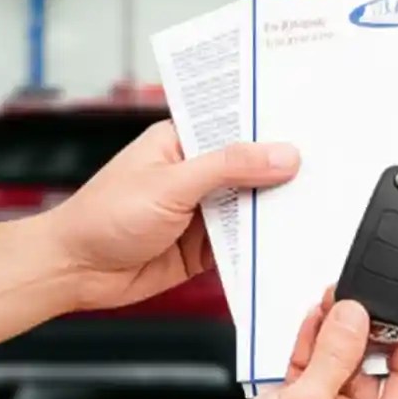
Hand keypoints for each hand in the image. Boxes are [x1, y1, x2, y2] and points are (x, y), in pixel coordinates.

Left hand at [45, 120, 299, 310]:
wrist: (73, 272)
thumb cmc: (101, 218)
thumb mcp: (170, 184)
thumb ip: (228, 168)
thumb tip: (281, 155)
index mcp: (182, 141)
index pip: (236, 126)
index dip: (271, 127)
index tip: (310, 127)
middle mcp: (195, 173)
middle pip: (252, 168)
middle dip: (282, 171)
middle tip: (324, 169)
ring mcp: (202, 210)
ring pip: (252, 206)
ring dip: (275, 210)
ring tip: (314, 205)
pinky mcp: (207, 246)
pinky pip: (245, 242)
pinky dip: (263, 244)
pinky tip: (287, 240)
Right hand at [167, 288, 397, 398]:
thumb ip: (334, 357)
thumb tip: (357, 318)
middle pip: (373, 369)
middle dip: (365, 333)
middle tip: (358, 300)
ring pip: (339, 363)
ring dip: (335, 333)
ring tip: (334, 299)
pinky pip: (312, 366)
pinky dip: (311, 343)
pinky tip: (314, 319)